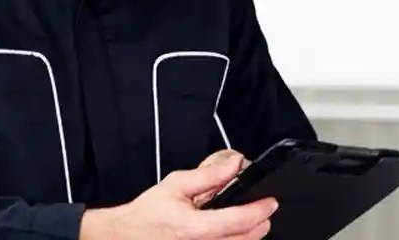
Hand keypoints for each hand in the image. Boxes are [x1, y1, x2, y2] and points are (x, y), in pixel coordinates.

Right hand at [81, 154, 275, 239]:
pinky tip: (233, 233)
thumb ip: (208, 176)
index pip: (241, 220)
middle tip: (265, 211)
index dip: (261, 210)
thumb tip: (233, 165)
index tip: (271, 202)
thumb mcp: (176, 185)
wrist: (127, 236)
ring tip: (252, 221)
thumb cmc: (148, 214)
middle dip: (260, 224)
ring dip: (250, 236)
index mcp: (199, 228)